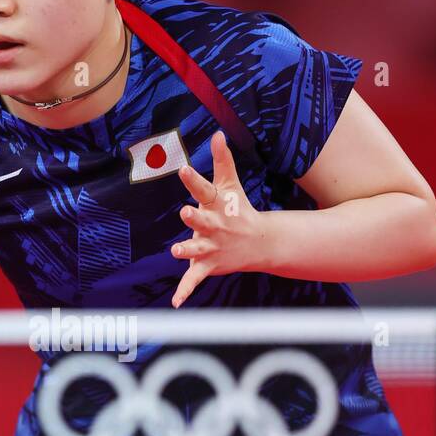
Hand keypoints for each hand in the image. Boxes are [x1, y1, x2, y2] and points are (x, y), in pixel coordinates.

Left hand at [170, 130, 269, 306]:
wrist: (259, 243)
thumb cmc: (238, 209)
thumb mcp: (230, 186)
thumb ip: (222, 160)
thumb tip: (217, 133)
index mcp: (217, 206)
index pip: (204, 189)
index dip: (194, 180)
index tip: (184, 169)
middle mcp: (214, 226)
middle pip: (201, 220)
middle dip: (195, 217)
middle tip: (186, 211)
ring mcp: (211, 247)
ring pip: (196, 249)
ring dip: (187, 250)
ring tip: (176, 250)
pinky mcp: (207, 265)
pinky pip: (194, 279)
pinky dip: (185, 291)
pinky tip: (176, 302)